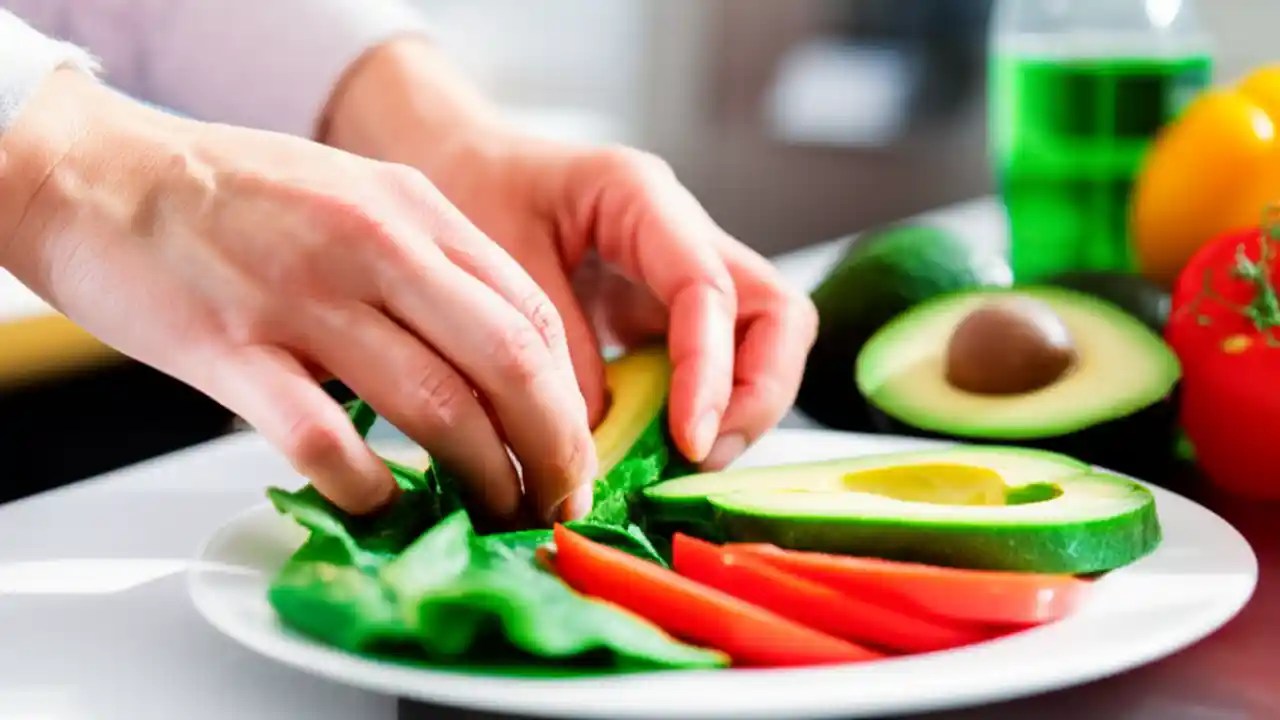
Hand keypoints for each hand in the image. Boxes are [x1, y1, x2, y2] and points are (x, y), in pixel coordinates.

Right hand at [0, 70, 597, 522]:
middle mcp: (373, 244)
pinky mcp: (232, 349)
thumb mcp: (357, 197)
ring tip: (493, 517)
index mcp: (413, 208)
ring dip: (482, 480)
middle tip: (554, 505)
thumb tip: (497, 367)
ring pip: (438, 406)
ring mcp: (304, 295)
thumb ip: (429, 266)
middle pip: (508, 362)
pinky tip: (378, 502)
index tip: (571, 456)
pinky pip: (327, 439)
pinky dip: (368, 487)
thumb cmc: (235, 196)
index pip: (530, 314)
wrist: (100, 175)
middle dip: (551, 450)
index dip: (568, 400)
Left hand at [325, 41, 818, 469]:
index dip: (712, 373)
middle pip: (777, 317)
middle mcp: (683, 236)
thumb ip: (550, 347)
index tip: (689, 441)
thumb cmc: (471, 190)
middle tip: (697, 457)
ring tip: (671, 465)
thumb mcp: (494, 259)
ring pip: (762, 347)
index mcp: (641, 199)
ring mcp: (684, 278)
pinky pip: (716, 369)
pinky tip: (652, 452)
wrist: (456, 166)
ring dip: (735, 413)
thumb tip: (596, 442)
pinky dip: (699, 416)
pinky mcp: (668, 317)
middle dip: (755, 395)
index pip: (711, 290)